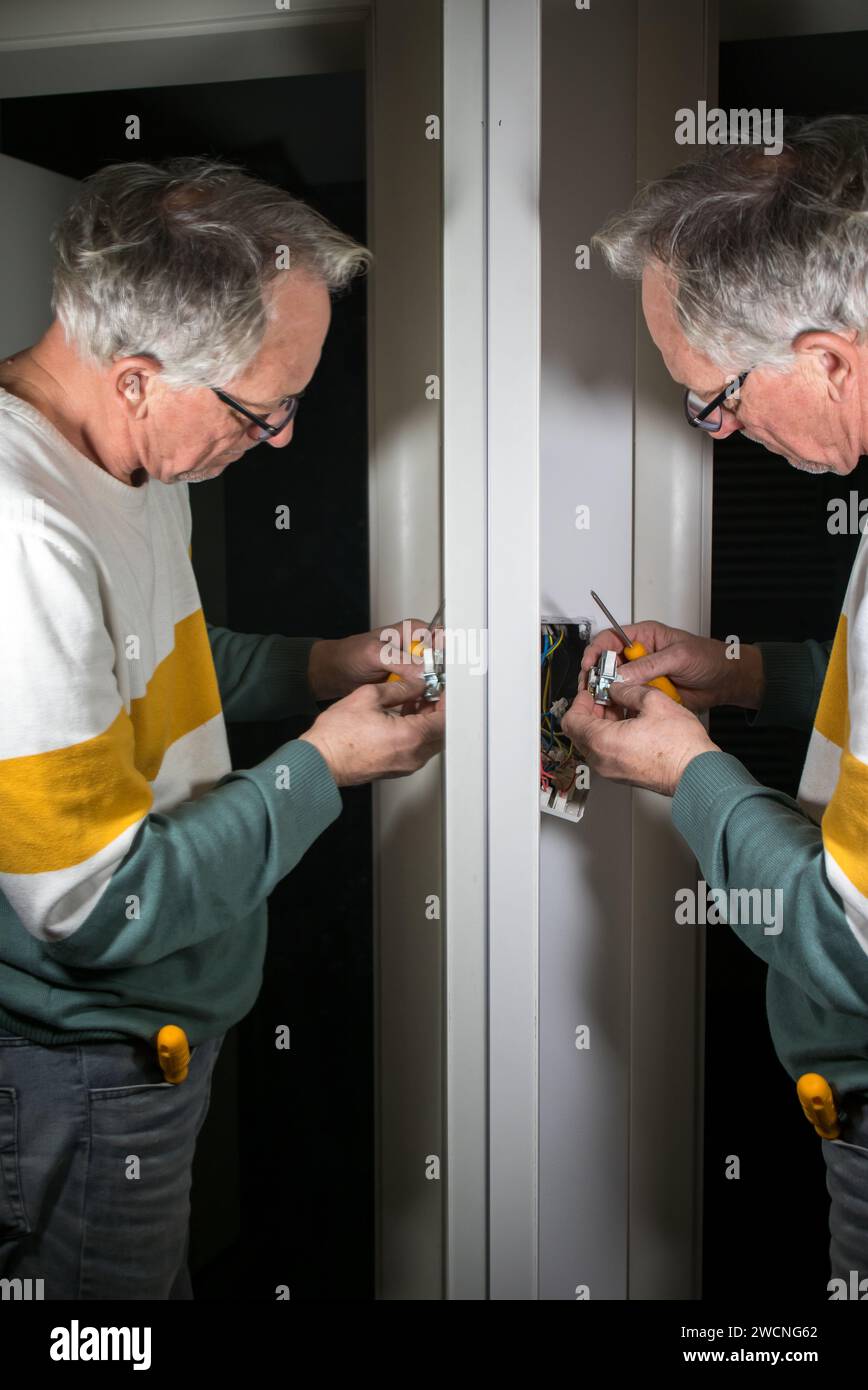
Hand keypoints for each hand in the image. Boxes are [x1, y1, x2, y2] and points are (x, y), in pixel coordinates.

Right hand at [298, 676, 443, 785]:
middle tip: (428, 692)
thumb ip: (400, 688)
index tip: (440, 688)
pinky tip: (402, 717)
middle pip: (442, 731)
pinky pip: (417, 749)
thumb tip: (415, 684)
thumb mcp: (369, 697)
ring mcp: (406, 765)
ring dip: (427, 721)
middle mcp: (413, 755)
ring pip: (430, 740)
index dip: (446, 699)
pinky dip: (417, 732)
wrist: (321, 761)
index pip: (445, 717)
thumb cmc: (337, 736)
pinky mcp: (397, 769)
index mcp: (411, 736)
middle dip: (438, 709)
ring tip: (413, 702)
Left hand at [307, 617, 437, 701]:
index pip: (441, 640)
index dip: (447, 657)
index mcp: (413, 632)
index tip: (445, 674)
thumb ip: (400, 661)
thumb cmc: (349, 654)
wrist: (335, 672)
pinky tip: (420, 704)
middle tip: (438, 691)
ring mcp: (413, 666)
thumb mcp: (375, 654)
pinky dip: (422, 698)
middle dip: (442, 677)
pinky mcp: (408, 681)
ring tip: (430, 699)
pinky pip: (423, 690)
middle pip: (442, 662)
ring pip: (435, 678)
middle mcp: (416, 648)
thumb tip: (423, 670)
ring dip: (433, 690)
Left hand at [560, 681, 717, 796]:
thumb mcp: (653, 702)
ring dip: (602, 721)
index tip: (591, 690)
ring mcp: (611, 770)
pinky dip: (611, 734)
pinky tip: (630, 721)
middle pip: (580, 731)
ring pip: (593, 741)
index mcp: (602, 742)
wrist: (697, 772)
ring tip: (621, 705)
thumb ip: (628, 690)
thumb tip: (618, 687)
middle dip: (591, 709)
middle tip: (606, 694)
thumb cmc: (680, 747)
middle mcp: (601, 760)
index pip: (571, 720)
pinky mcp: (623, 775)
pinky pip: (606, 752)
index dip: (579, 700)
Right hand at [580, 620, 763, 712]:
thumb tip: (622, 674)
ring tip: (604, 702)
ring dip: (608, 694)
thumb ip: (650, 664)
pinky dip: (621, 706)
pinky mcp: (647, 694)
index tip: (589, 664)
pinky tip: (618, 711)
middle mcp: (640, 656)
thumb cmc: (709, 658)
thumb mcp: (678, 656)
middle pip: (607, 664)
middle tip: (593, 688)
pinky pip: (628, 700)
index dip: (596, 650)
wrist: (726, 681)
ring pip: (615, 685)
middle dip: (597, 676)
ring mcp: (643, 676)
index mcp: (645, 637)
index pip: (611, 638)